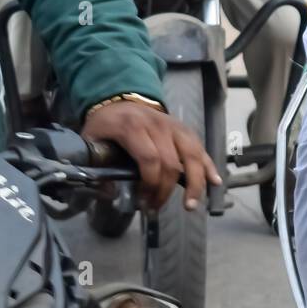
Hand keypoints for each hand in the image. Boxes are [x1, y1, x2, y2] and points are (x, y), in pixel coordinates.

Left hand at [82, 101, 220, 211]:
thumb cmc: (106, 124)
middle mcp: (159, 125)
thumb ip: (96, 164)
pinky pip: (200, 149)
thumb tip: (109, 192)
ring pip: (192, 155)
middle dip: (166, 190)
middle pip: (172, 162)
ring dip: (194, 183)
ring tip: (190, 205)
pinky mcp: (185, 130)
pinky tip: (215, 181)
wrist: (121, 99)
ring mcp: (175, 126)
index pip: (150, 158)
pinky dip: (209, 166)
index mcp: (134, 127)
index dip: (150, 184)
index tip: (143, 202)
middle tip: (155, 208)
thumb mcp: (91, 140)